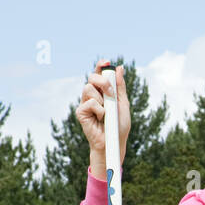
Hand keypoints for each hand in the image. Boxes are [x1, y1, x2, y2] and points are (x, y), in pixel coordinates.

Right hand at [75, 61, 130, 177]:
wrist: (113, 143)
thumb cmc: (118, 126)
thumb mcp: (123, 104)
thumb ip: (120, 87)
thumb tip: (119, 68)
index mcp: (102, 91)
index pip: (99, 73)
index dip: (101, 65)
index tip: (107, 62)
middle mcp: (92, 95)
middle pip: (92, 76)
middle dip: (103, 81)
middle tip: (111, 93)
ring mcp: (85, 102)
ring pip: (88, 88)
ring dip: (102, 100)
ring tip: (106, 112)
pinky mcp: (81, 112)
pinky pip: (90, 103)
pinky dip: (99, 110)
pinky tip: (100, 119)